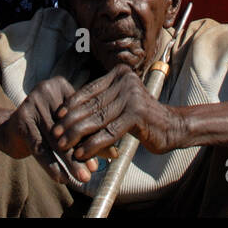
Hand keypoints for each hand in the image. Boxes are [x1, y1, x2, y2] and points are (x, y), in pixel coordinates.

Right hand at [0, 76, 97, 183]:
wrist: (9, 130)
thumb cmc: (45, 128)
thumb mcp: (66, 127)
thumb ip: (87, 136)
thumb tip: (114, 154)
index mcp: (60, 85)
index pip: (80, 115)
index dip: (92, 138)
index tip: (104, 159)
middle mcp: (46, 90)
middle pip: (68, 128)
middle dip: (82, 152)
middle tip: (93, 171)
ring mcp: (32, 103)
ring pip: (55, 140)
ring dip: (70, 162)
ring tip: (82, 178)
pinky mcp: (21, 120)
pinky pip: (39, 147)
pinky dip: (51, 165)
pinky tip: (61, 178)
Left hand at [51, 64, 184, 162]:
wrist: (172, 127)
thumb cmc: (142, 118)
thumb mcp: (120, 105)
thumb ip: (101, 103)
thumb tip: (68, 113)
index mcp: (120, 74)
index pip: (89, 90)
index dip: (71, 104)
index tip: (57, 117)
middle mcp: (126, 80)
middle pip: (92, 104)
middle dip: (71, 121)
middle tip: (55, 134)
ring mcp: (132, 96)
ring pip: (97, 119)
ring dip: (77, 135)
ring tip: (64, 146)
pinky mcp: (137, 114)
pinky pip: (108, 132)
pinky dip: (92, 144)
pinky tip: (81, 153)